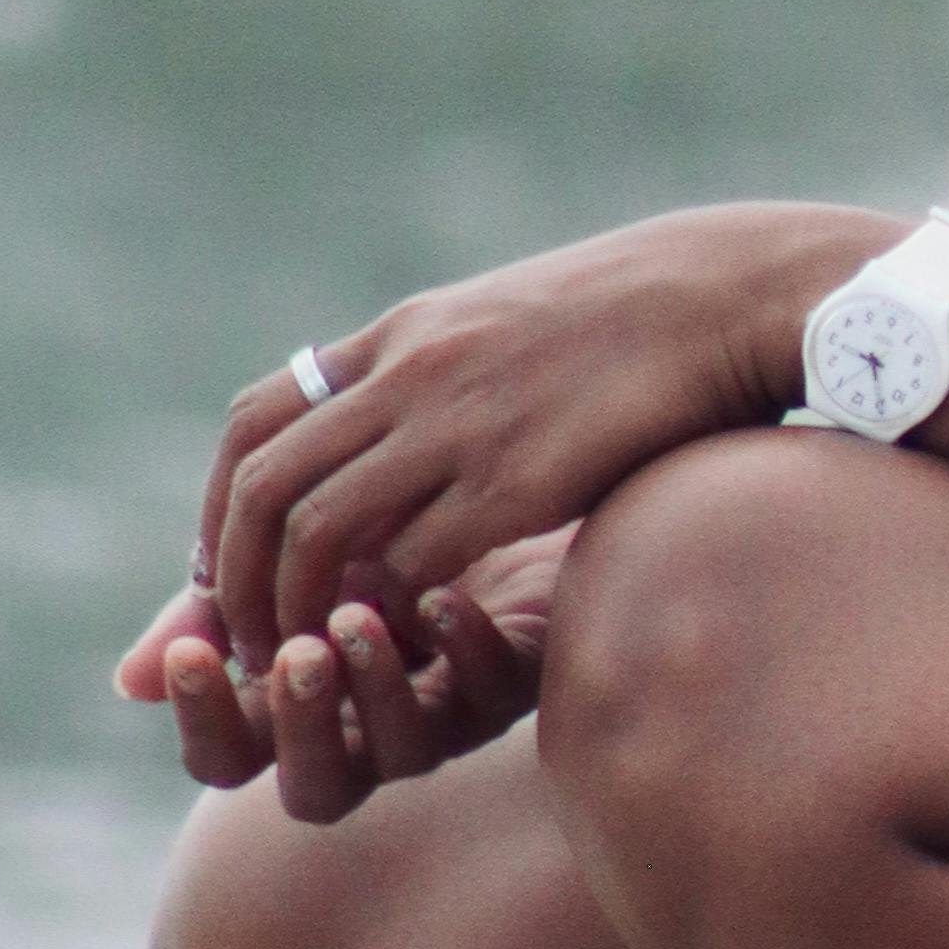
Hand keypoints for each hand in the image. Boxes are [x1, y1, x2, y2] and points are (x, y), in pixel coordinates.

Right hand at [118, 532, 572, 820]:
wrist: (491, 481)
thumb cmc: (372, 524)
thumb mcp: (283, 550)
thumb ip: (217, 605)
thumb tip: (131, 680)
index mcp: (294, 709)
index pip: (228, 756)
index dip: (204, 719)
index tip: (192, 653)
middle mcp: (366, 733)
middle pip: (315, 786)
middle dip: (299, 725)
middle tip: (296, 655)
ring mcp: (447, 717)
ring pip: (405, 751)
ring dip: (375, 690)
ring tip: (360, 617)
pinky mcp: (521, 680)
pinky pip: (493, 691)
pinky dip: (465, 648)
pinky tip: (441, 598)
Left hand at [167, 200, 884, 675]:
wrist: (724, 293)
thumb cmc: (633, 319)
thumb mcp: (504, 322)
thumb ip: (437, 367)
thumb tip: (390, 423)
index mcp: (403, 335)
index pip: (255, 421)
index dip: (223, 506)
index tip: (230, 563)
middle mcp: (410, 376)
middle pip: (263, 484)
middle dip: (233, 575)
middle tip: (246, 636)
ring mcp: (459, 427)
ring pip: (320, 530)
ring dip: (298, 607)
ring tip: (315, 654)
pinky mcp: (519, 480)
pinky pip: (415, 560)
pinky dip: (393, 609)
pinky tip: (408, 637)